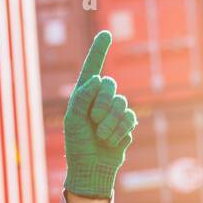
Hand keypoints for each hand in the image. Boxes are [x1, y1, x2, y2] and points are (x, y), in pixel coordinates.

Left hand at [62, 31, 136, 198]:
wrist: (91, 168)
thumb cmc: (78, 145)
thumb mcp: (73, 119)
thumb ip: (82, 96)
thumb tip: (98, 79)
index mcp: (84, 95)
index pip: (92, 68)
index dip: (99, 50)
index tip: (106, 33)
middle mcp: (100, 100)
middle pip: (110, 85)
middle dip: (103, 104)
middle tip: (94, 122)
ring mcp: (114, 111)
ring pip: (121, 104)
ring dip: (110, 123)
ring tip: (101, 137)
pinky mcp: (126, 124)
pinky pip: (129, 118)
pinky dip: (119, 131)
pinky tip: (111, 141)